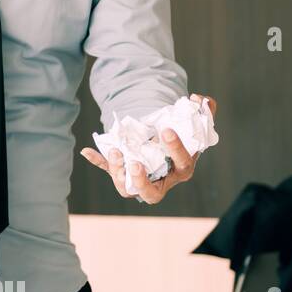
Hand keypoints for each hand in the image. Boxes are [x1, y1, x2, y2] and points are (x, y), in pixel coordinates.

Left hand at [79, 93, 217, 203]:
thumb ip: (204, 111)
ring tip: (116, 151)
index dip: (176, 149)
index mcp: (182, 168)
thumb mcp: (195, 125)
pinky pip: (110, 171)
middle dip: (142, 181)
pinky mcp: (124, 173)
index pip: (182, 164)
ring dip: (118, 170)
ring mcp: (140, 181)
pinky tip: (87, 151)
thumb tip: (202, 98)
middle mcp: (161, 180)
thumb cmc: (183, 138)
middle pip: (151, 193)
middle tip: (135, 164)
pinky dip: (99, 161)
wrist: (164, 146)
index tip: (166, 130)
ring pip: (127, 187)